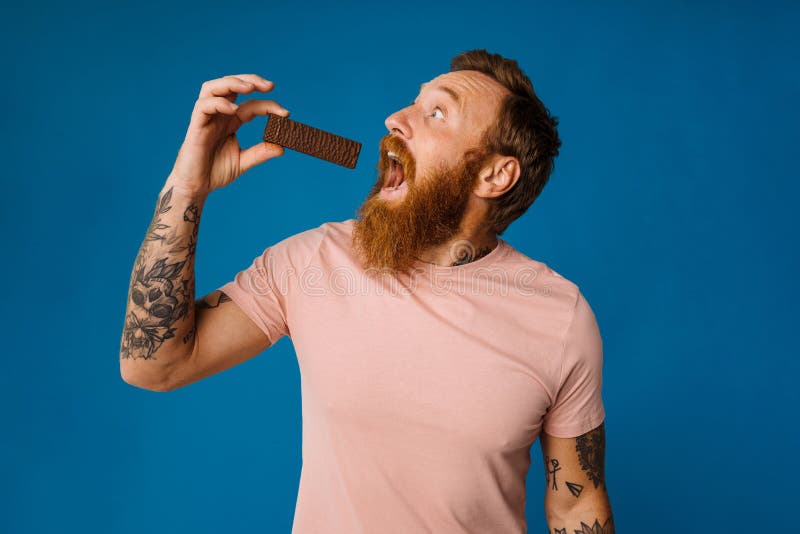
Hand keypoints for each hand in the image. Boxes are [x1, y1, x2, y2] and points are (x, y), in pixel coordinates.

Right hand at [169, 73, 289, 194]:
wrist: (196, 186)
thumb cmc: (215, 172)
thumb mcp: (243, 161)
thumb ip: (260, 153)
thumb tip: (282, 148)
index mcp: (230, 121)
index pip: (250, 105)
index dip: (268, 105)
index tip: (285, 113)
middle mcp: (218, 115)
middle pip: (230, 85)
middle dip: (250, 80)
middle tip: (269, 86)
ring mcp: (206, 118)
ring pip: (213, 88)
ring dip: (232, 83)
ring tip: (249, 87)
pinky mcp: (195, 126)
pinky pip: (203, 106)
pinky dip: (219, 103)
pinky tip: (233, 110)